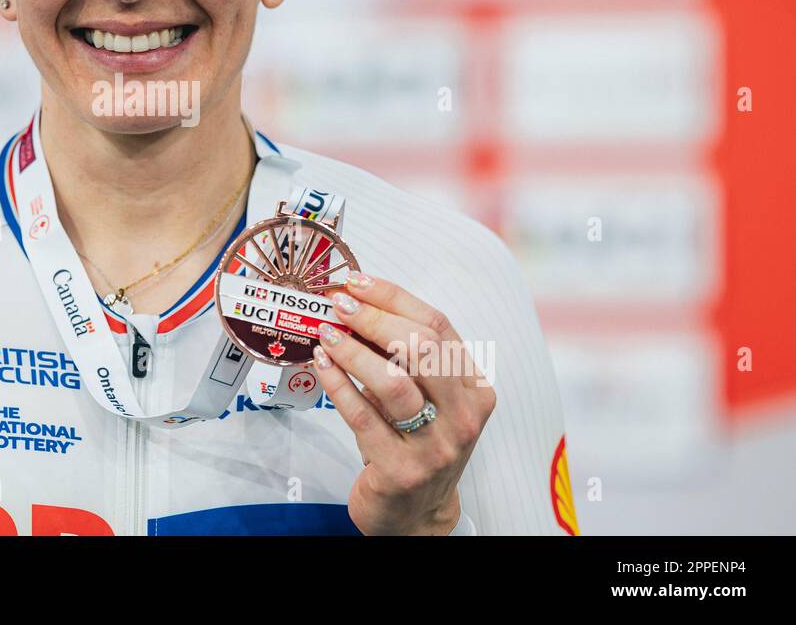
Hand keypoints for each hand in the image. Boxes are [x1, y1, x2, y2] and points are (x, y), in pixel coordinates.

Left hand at [312, 271, 495, 534]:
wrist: (416, 513)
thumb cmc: (415, 442)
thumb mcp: (422, 396)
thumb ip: (400, 356)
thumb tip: (353, 303)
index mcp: (474, 388)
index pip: (437, 325)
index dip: (393, 297)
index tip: (357, 282)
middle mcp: (464, 416)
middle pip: (422, 347)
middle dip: (374, 318)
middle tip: (337, 305)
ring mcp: (436, 446)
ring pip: (394, 382)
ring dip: (353, 350)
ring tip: (325, 333)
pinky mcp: (402, 470)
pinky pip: (364, 418)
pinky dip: (338, 385)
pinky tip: (322, 365)